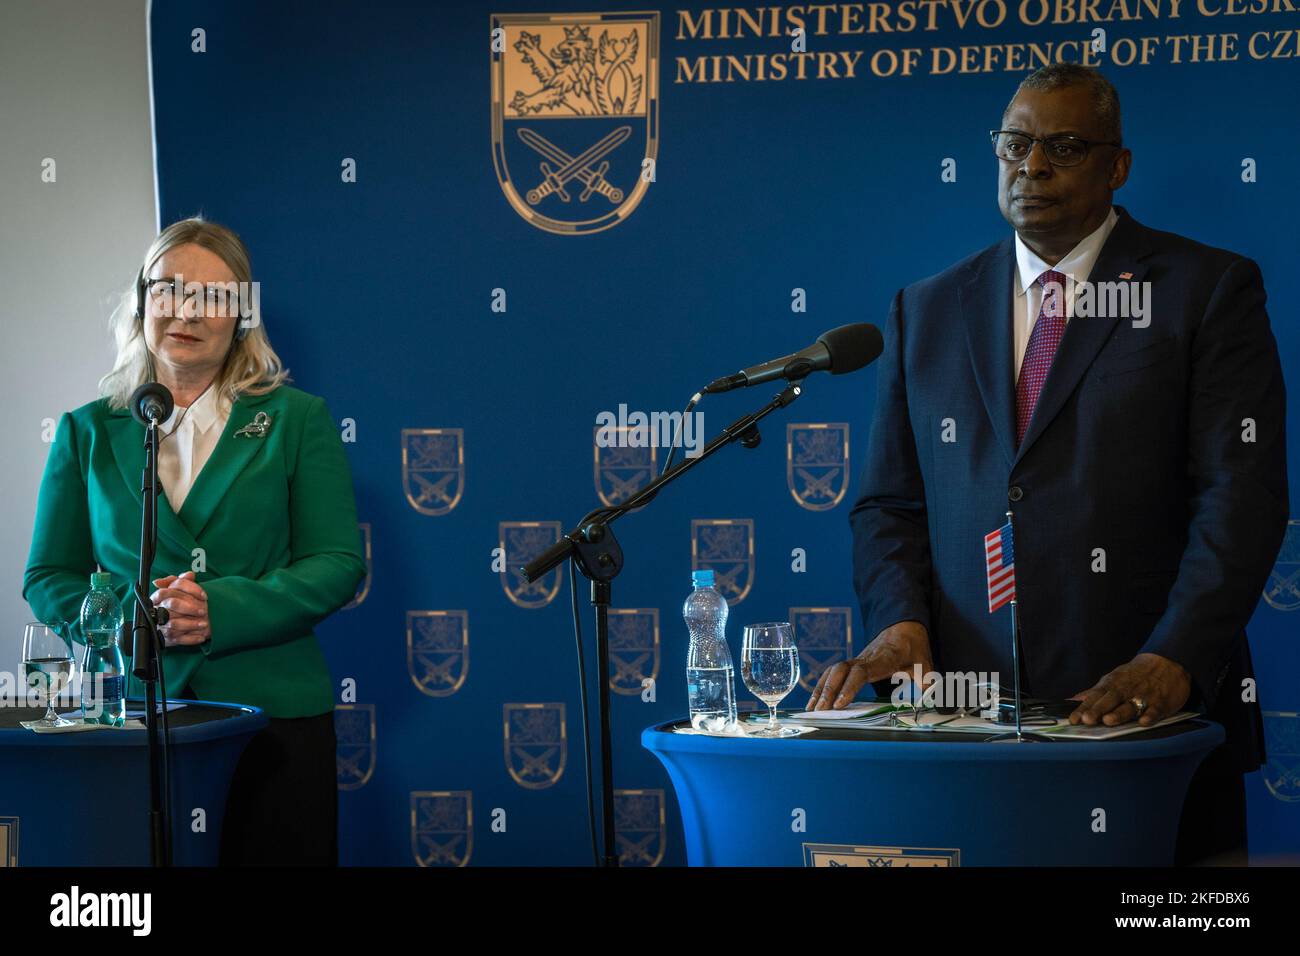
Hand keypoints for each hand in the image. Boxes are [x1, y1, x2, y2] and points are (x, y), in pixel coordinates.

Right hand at [150, 571, 210, 646]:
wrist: (175, 627)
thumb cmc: (178, 606)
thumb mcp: (179, 592)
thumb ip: (183, 582)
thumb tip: (189, 574)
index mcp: (159, 597)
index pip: (169, 589)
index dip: (189, 590)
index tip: (204, 595)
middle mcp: (158, 610)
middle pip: (172, 604)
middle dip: (190, 607)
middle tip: (204, 610)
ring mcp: (161, 625)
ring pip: (174, 624)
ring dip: (191, 624)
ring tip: (205, 624)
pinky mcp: (166, 639)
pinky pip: (178, 639)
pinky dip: (191, 639)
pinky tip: (201, 637)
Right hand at [806, 620, 932, 710]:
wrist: (904, 626)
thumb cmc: (912, 647)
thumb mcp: (925, 664)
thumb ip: (927, 682)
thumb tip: (933, 700)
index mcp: (881, 659)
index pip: (860, 672)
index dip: (849, 687)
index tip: (840, 704)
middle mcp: (864, 658)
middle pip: (838, 671)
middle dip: (827, 691)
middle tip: (819, 711)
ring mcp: (856, 660)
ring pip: (832, 672)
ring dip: (820, 690)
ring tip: (811, 709)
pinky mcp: (852, 664)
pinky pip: (832, 673)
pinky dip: (822, 686)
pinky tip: (816, 699)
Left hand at [1068, 652, 1190, 726]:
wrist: (1167, 662)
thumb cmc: (1134, 675)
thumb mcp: (1113, 679)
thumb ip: (1095, 692)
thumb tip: (1073, 700)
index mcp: (1112, 685)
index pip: (1094, 697)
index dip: (1083, 708)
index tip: (1073, 719)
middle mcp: (1125, 691)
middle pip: (1109, 701)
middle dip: (1097, 710)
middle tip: (1087, 720)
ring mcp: (1143, 697)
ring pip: (1129, 707)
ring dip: (1119, 714)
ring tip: (1108, 720)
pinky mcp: (1161, 703)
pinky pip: (1154, 710)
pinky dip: (1149, 716)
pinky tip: (1143, 722)